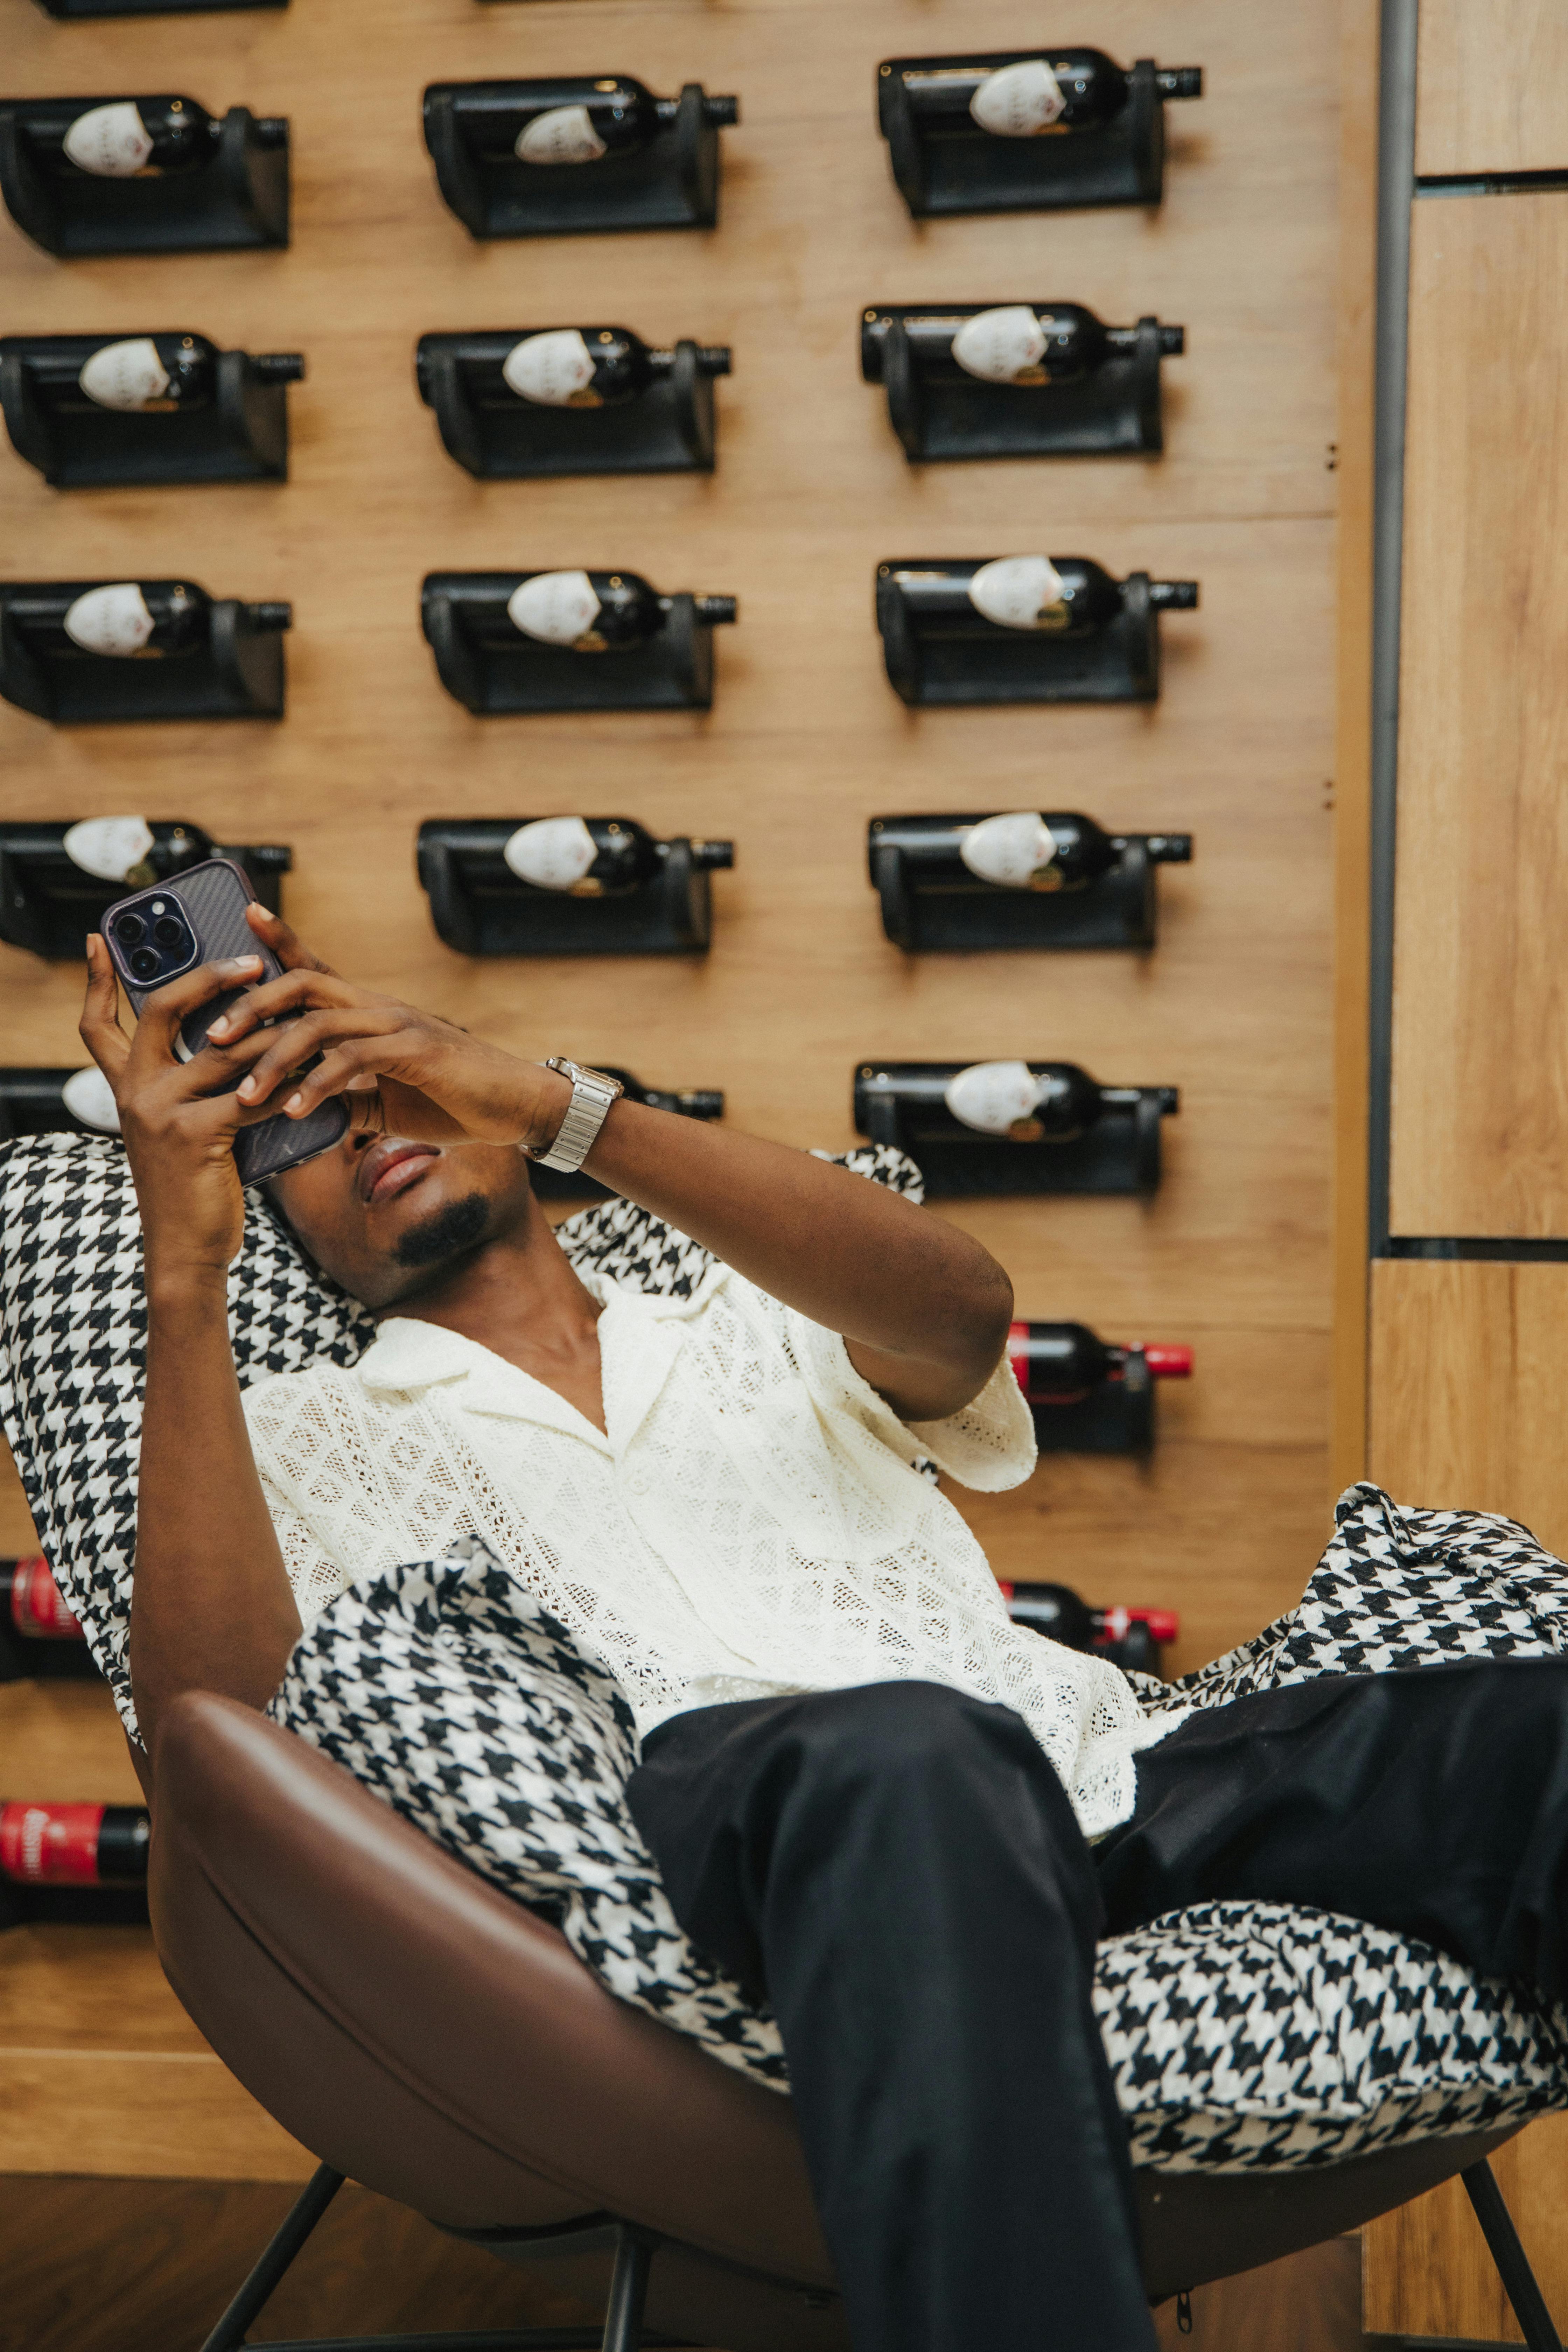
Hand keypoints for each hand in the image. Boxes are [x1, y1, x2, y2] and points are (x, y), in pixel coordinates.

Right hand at [79, 936, 300, 1289]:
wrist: (187, 1249)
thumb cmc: (193, 1186)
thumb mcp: (180, 1127)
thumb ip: (190, 1087)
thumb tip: (229, 1039)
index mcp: (127, 1086)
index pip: (98, 1023)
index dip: (97, 980)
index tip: (102, 938)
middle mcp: (134, 1092)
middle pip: (162, 1008)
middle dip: (209, 976)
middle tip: (253, 962)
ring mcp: (159, 1112)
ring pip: (224, 1049)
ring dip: (273, 1031)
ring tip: (310, 1015)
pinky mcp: (195, 1135)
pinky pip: (251, 1094)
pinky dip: (288, 1084)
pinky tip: (317, 1077)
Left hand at [207, 906, 569, 1150]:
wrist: (517, 1108)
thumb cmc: (454, 1100)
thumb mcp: (385, 1100)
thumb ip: (345, 1096)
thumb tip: (303, 1109)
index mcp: (369, 1013)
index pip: (315, 967)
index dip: (281, 938)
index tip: (245, 913)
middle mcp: (379, 1007)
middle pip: (302, 984)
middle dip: (252, 1005)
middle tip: (213, 1036)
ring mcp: (398, 1024)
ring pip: (319, 1023)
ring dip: (275, 1058)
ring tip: (244, 1093)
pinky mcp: (416, 1050)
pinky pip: (353, 1059)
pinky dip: (317, 1085)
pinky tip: (295, 1111)